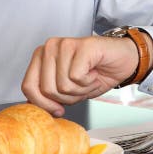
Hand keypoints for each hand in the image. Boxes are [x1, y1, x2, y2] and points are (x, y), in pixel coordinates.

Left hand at [21, 35, 140, 116]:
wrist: (123, 61)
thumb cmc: (95, 74)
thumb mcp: (67, 90)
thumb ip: (48, 96)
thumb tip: (30, 107)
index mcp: (41, 56)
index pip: (28, 86)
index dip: (43, 104)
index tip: (59, 109)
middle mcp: (49, 47)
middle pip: (46, 89)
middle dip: (68, 97)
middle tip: (81, 87)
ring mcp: (64, 44)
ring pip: (62, 85)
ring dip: (81, 90)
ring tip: (89, 78)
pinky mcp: (81, 46)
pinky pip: (77, 77)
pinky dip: (89, 82)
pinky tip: (94, 72)